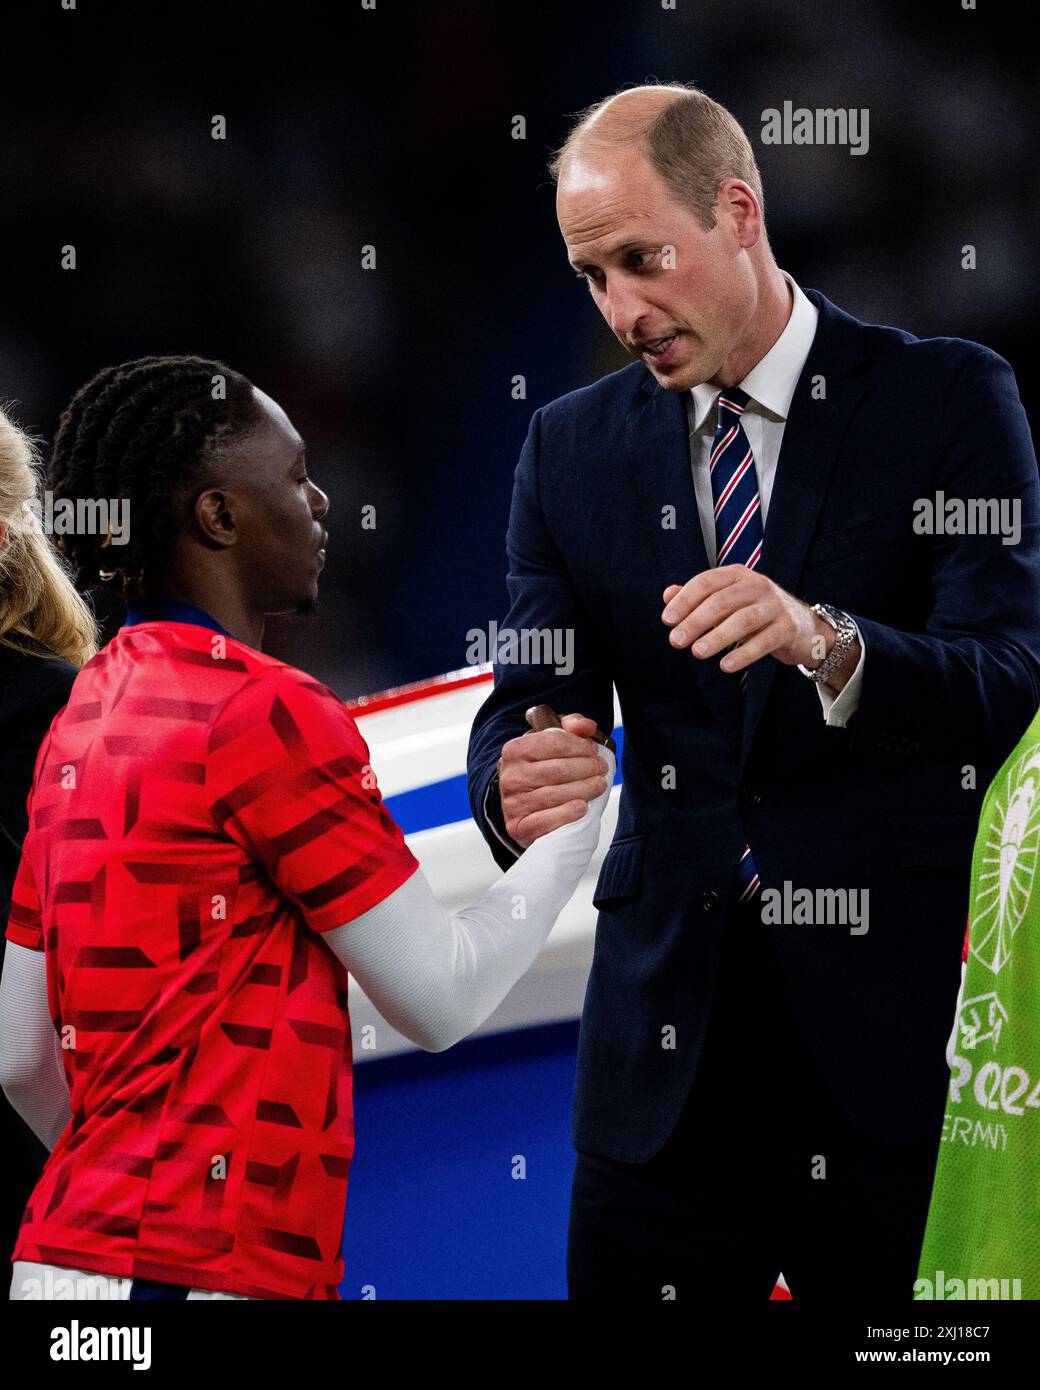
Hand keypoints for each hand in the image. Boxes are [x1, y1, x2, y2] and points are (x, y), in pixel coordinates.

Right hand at [498, 713, 611, 847]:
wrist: (523, 806)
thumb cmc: (542, 770)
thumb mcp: (554, 742)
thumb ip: (572, 727)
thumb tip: (586, 727)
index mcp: (515, 750)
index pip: (553, 742)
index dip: (580, 746)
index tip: (594, 751)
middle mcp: (510, 776)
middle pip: (557, 770)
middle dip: (587, 768)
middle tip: (601, 769)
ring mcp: (512, 802)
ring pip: (555, 795)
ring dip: (584, 789)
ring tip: (599, 785)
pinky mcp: (518, 826)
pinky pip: (545, 820)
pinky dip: (567, 813)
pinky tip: (582, 807)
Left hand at [661, 567, 834, 672]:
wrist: (803, 627)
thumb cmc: (756, 612)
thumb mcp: (727, 600)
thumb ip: (698, 597)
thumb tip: (667, 595)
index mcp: (737, 575)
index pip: (706, 582)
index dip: (685, 600)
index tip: (668, 620)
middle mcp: (757, 585)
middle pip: (722, 601)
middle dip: (696, 621)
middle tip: (676, 641)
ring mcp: (775, 606)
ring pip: (743, 620)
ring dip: (717, 637)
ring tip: (697, 652)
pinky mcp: (787, 628)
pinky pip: (763, 642)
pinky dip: (743, 654)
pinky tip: (725, 666)